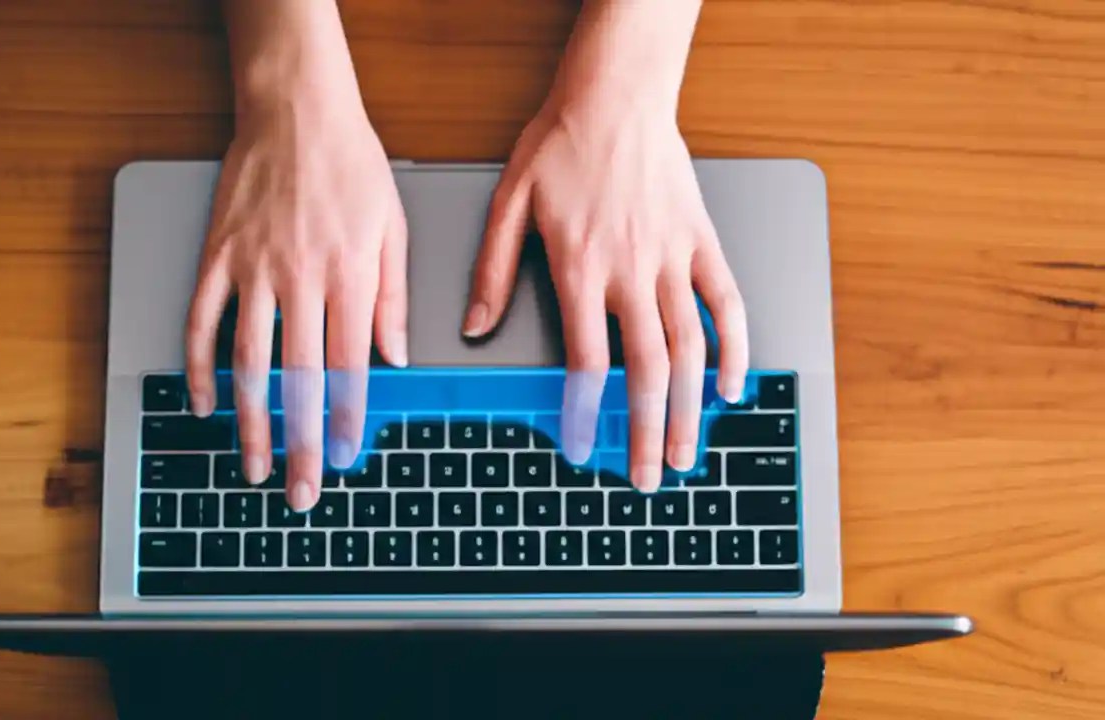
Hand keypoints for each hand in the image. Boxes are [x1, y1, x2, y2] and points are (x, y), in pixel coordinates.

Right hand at [187, 5, 406, 511]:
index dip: (350, 419)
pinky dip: (201, 367)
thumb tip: (397, 358)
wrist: (295, 109)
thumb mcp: (394, 226)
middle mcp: (301, 278)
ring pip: (249, 361)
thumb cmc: (352, 165)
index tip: (348, 458)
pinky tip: (206, 404)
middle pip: (301, 378)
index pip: (351, 365)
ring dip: (252, 420)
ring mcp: (253, 269)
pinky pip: (203, 322)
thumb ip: (394, 297)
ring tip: (255, 464)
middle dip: (303, 441)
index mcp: (351, 274)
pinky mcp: (217, 256)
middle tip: (302, 490)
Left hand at [464, 4, 746, 492]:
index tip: (584, 449)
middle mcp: (631, 271)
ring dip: (690, 406)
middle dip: (645, 430)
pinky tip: (732, 385)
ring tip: (687, 451)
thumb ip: (492, 271)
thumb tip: (476, 327)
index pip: (587, 361)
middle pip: (646, 368)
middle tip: (648, 476)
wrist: (615, 95)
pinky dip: (735, 346)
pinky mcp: (701, 241)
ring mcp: (672, 258)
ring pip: (690, 346)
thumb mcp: (509, 204)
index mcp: (580, 268)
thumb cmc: (560, 144)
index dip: (586, 413)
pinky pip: (727, 302)